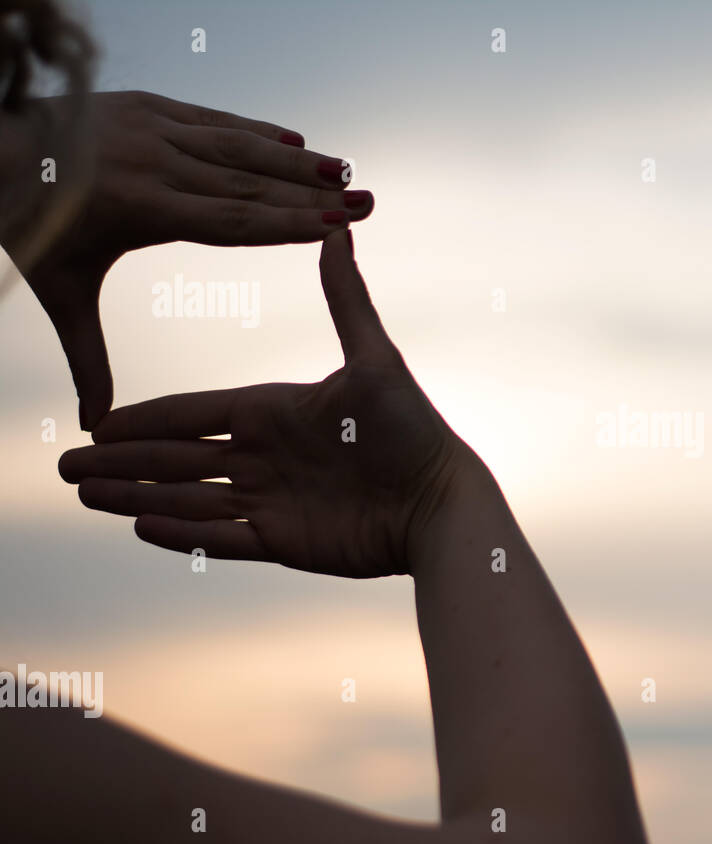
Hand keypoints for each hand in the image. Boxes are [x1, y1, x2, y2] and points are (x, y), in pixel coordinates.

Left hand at [0, 91, 373, 428]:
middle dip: (313, 193)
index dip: (289, 225)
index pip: (232, 220)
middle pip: (250, 182)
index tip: (338, 228)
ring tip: (346, 170)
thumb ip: (85, 356)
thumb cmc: (21, 225)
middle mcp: (152, 162)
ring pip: (238, 146)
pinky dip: (257, 131)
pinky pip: (213, 121)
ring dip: (296, 160)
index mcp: (140, 208)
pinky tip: (296, 141)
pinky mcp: (145, 105)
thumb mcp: (57, 292)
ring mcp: (149, 126)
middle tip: (365, 200)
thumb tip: (93, 424)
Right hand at [58, 230, 478, 577]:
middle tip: (65, 468)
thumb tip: (339, 229)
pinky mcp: (284, 541)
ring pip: (188, 499)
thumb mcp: (375, 360)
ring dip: (136, 497)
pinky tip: (140, 527)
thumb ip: (346, 299)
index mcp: (275, 412)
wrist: (440, 503)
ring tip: (86, 495)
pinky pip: (220, 538)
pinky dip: (182, 535)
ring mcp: (271, 500)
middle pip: (177, 458)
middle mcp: (265, 456)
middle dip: (121, 462)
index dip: (144, 420)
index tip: (99, 424)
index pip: (193, 414)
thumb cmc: (413, 430)